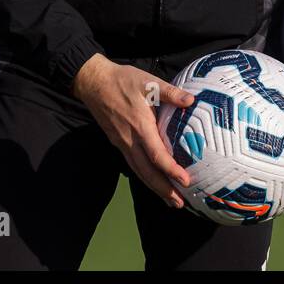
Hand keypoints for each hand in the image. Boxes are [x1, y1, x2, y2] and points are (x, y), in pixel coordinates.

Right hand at [73, 54, 195, 207]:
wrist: (93, 82)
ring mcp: (122, 143)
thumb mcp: (147, 81)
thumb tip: (190, 100)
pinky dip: (144, 177)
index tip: (186, 181)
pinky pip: (132, 165)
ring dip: (154, 188)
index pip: (156, 155)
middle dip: (163, 190)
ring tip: (170, 200)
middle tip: (179, 203)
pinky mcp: (117, 142)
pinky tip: (153, 181)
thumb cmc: (122, 80)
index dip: (171, 170)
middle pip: (147, 172)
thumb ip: (169, 92)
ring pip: (139, 171)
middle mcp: (129, 140)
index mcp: (139, 126)